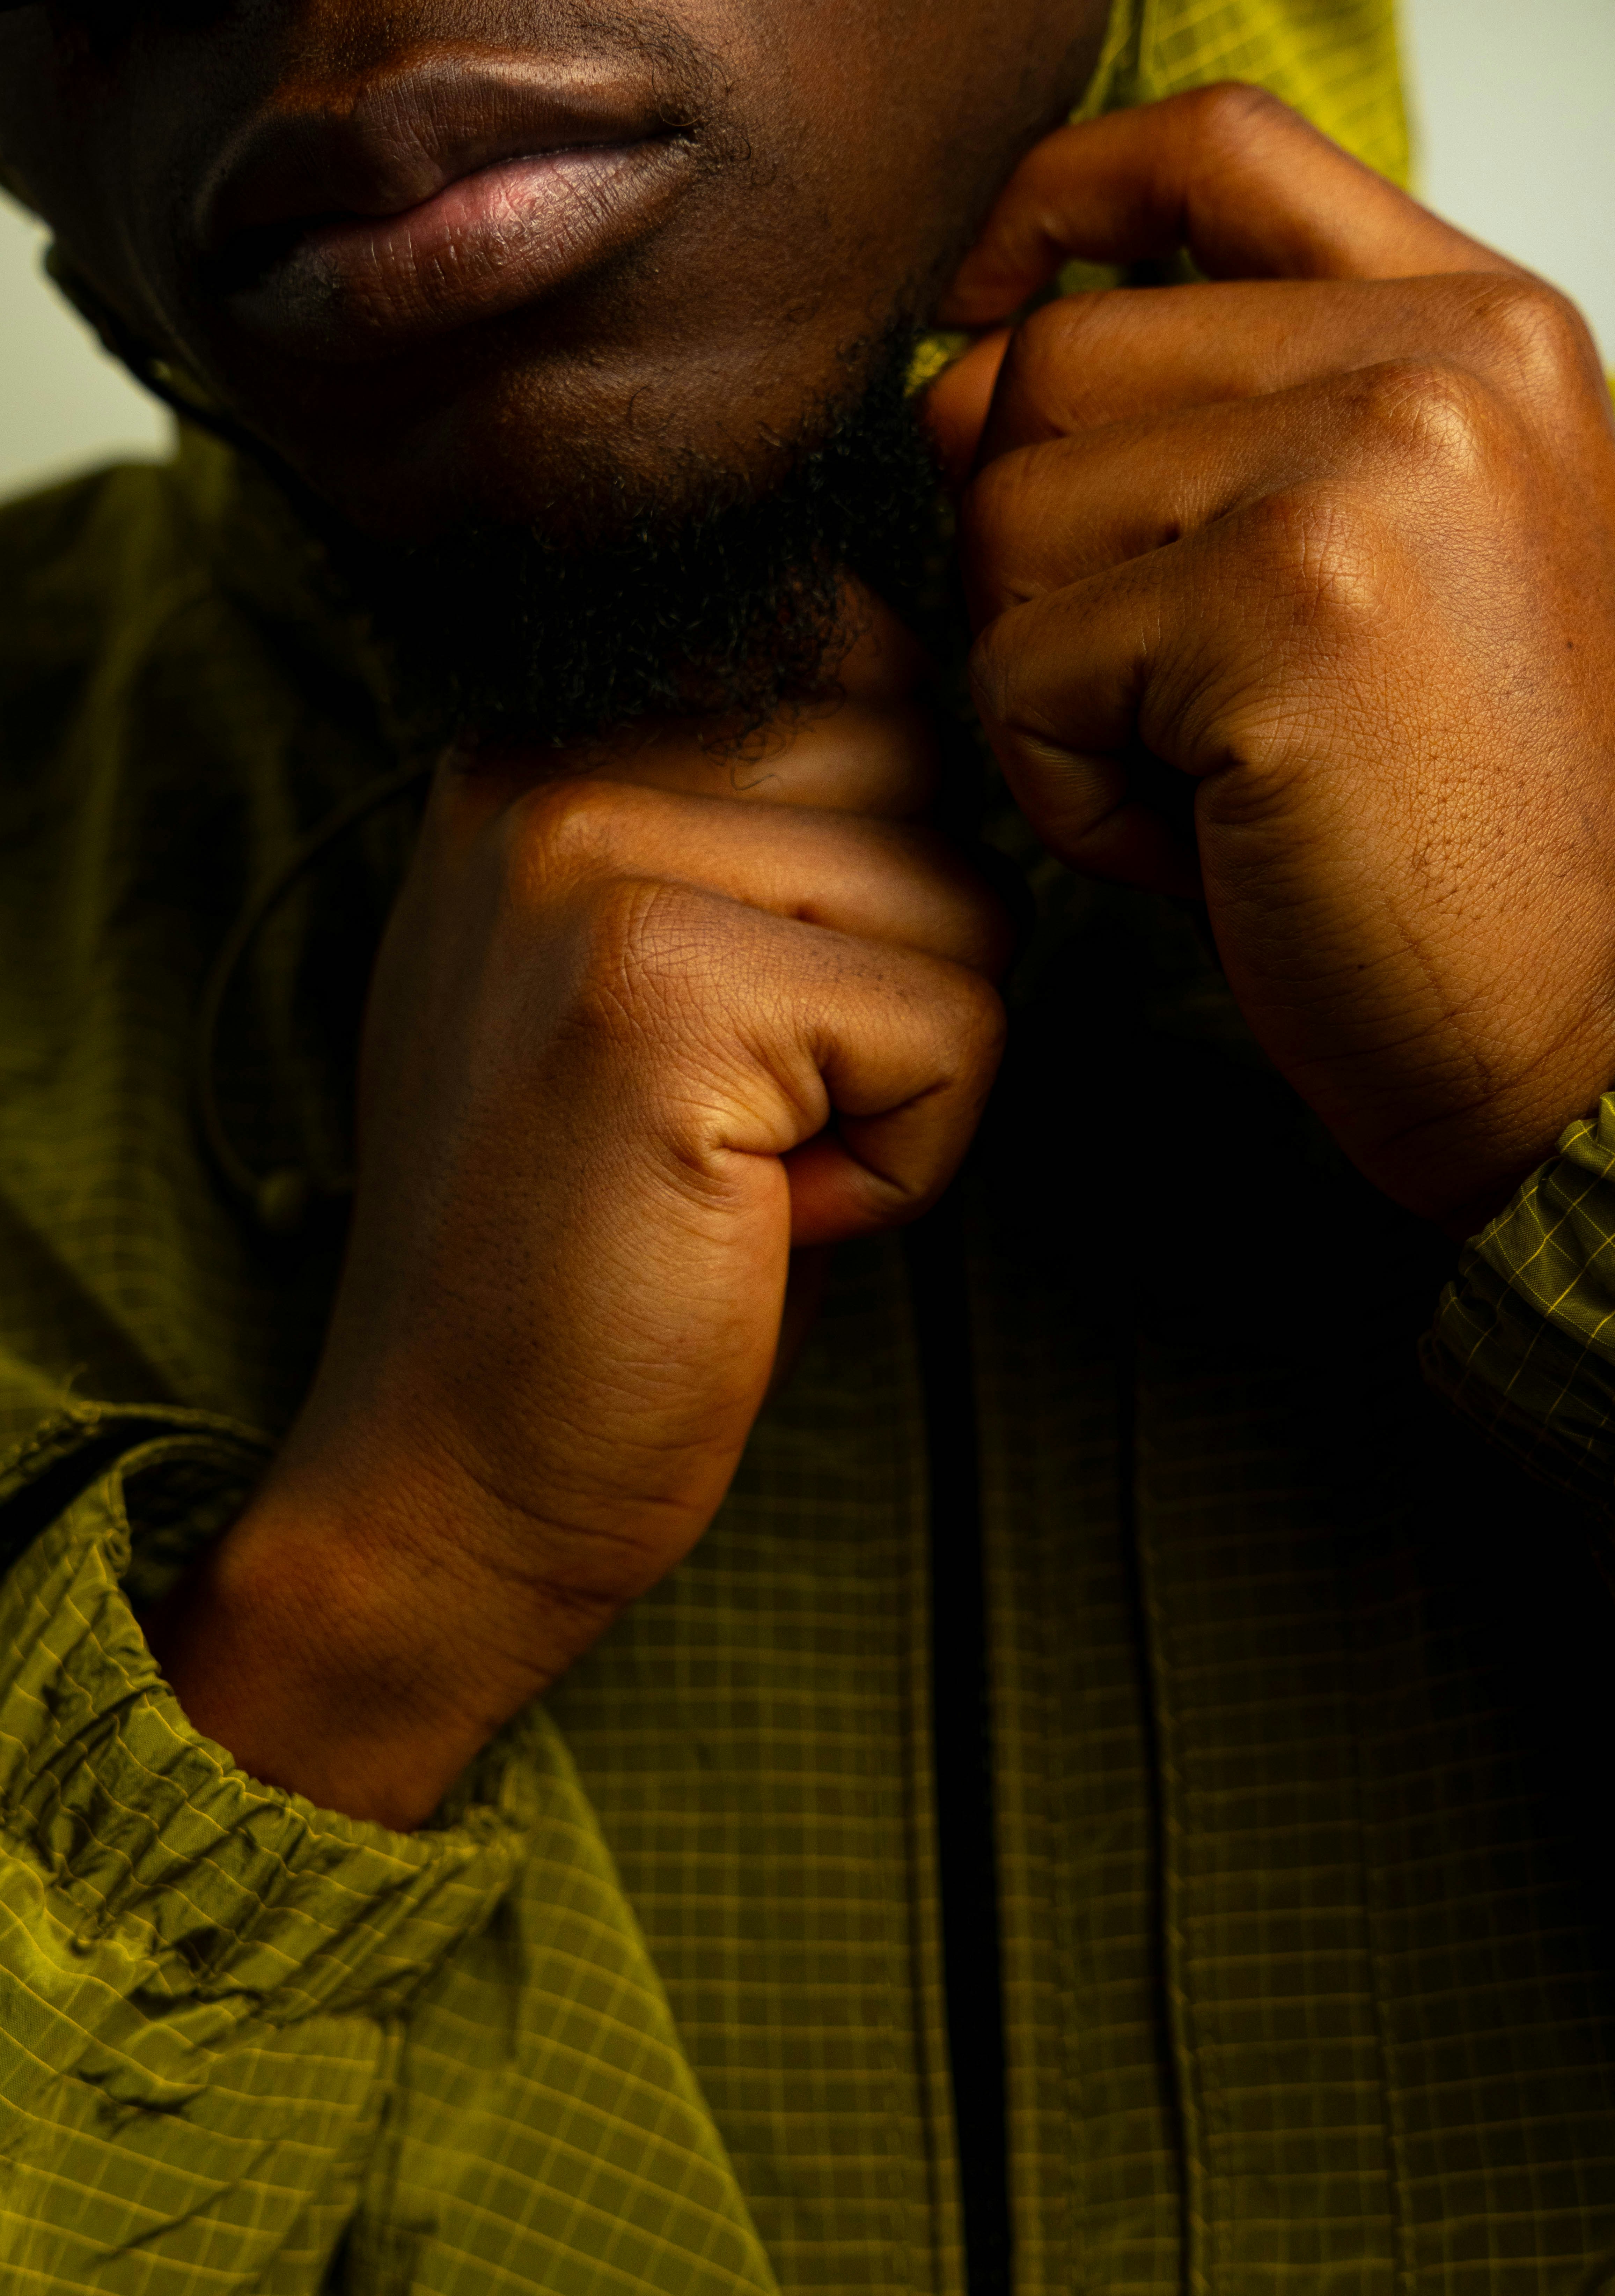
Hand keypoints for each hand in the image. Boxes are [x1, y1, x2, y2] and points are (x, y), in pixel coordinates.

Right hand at [151, 610, 1009, 1826]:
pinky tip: (764, 1217)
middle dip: (904, 964)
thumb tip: (929, 687)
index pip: (847, 659)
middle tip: (751, 1106)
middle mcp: (547, 769)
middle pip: (925, 778)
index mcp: (538, 748)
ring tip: (745, 1166)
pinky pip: (953, 1026)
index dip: (881, 841)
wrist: (456, 1465)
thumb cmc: (596, 1237)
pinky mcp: (660, 997)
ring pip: (961, 905)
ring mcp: (588, 867)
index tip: (778, 997)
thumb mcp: (640, 982)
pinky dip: (907, 1157)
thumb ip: (746, 825)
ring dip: (905, 1071)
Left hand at [930, 85, 1614, 1233]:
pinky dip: (1065, 788)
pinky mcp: (1282, 607)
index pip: (1216, 149)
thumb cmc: (1442, 827)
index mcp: (1478, 331)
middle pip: (1053, 364)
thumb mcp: (1367, 572)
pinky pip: (1020, 666)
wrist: (1564, 1022)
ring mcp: (1369, 468)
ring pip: (1007, 516)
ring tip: (1199, 776)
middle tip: (1158, 701)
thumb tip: (980, 363)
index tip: (985, 296)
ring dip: (1048, 680)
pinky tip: (1200, 840)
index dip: (1063, 202)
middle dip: (1035, 555)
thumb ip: (1224, 427)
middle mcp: (1439, 364)